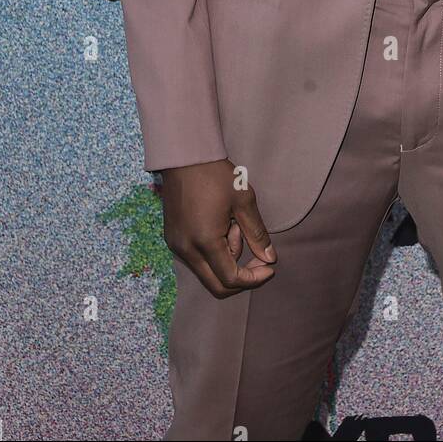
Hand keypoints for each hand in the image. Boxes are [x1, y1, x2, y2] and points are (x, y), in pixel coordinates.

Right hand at [161, 158, 277, 298]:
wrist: (184, 156)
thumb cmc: (216, 175)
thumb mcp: (244, 201)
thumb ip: (257, 234)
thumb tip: (269, 259)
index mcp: (205, 242)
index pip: (230, 278)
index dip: (253, 278)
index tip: (270, 267)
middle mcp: (186, 249)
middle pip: (216, 285)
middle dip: (241, 277)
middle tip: (258, 257)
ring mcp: (176, 245)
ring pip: (206, 271)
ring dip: (226, 259)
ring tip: (234, 226)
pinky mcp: (172, 238)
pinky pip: (196, 259)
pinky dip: (213, 252)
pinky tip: (221, 226)